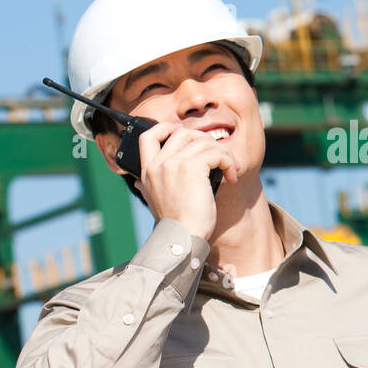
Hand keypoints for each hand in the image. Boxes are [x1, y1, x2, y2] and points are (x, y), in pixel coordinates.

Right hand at [133, 121, 239, 241]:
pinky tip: (232, 176)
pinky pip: (216, 153)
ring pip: (203, 141)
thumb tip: (136, 182)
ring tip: (229, 168)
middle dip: (204, 140)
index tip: (183, 135)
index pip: (148, 136)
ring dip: (222, 153)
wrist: (182, 238)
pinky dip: (228, 162)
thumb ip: (146, 187)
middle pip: (182, 133)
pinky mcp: (192, 168)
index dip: (166, 128)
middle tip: (217, 156)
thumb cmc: (175, 224)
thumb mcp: (152, 202)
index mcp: (147, 171)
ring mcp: (173, 164)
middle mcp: (158, 164)